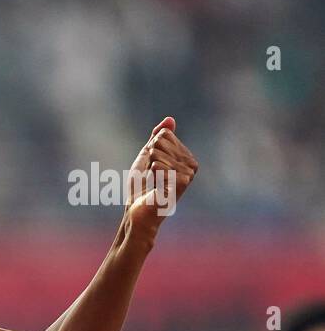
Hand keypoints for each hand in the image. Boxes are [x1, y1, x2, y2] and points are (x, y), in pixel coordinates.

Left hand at [124, 116, 197, 238]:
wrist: (137, 211)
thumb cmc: (141, 187)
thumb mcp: (147, 156)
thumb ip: (158, 137)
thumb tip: (170, 119)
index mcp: (186, 157)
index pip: (164, 135)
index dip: (150, 149)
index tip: (152, 166)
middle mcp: (192, 165)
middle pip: (162, 142)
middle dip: (149, 158)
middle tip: (150, 176)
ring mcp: (188, 174)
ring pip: (159, 154)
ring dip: (149, 168)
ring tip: (152, 182)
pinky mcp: (181, 184)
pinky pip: (159, 166)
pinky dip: (151, 175)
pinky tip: (155, 186)